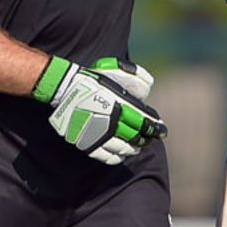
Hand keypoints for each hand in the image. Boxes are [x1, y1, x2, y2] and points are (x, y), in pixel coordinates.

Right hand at [41, 59, 166, 164]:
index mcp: (119, 105)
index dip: (154, 129)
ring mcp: (98, 134)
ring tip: (135, 146)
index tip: (160, 131)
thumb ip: (136, 78)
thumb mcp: (116, 70)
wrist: (65, 87)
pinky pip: (106, 156)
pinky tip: (121, 152)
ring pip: (122, 149)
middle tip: (147, 138)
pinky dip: (117, 157)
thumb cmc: (94, 79)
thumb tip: (148, 92)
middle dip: (144, 139)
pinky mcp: (87, 142)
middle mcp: (110, 122)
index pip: (144, 123)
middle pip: (135, 137)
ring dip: (132, 148)